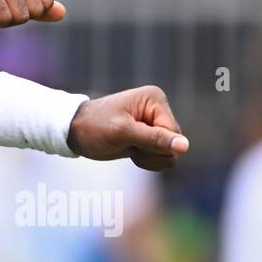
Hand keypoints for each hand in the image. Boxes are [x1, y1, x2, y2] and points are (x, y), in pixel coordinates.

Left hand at [65, 85, 188, 170]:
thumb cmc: (94, 127)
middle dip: (150, 152)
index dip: (154, 145)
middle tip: (127, 144)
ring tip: (127, 146)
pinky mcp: (151, 138)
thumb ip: (154, 139)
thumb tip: (185, 147)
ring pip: (170, 155)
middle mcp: (159, 110)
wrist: (75, 132)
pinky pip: (162, 159)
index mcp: (155, 100)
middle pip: (174, 145)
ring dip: (147, 158)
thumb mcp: (122, 133)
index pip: (173, 133)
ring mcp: (156, 124)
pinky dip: (146, 161)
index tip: (130, 140)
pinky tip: (130, 151)